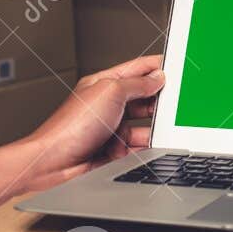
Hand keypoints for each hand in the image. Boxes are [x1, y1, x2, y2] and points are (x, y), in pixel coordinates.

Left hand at [0, 56, 165, 207]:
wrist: (55, 165)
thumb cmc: (70, 127)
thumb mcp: (109, 92)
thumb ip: (137, 83)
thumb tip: (157, 77)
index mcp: (104, 85)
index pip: (136, 70)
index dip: (156, 66)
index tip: (177, 67)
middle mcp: (108, 106)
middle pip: (143, 99)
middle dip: (159, 100)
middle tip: (176, 101)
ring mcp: (112, 130)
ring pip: (145, 126)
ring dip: (155, 128)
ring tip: (164, 128)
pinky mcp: (116, 152)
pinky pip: (141, 148)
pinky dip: (149, 148)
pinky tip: (153, 146)